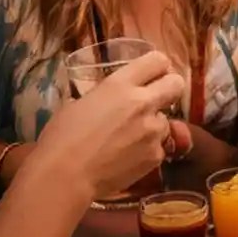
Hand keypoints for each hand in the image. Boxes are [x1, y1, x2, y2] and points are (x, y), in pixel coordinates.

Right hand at [31, 51, 185, 198]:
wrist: (64, 176)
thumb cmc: (61, 138)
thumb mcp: (80, 103)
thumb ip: (106, 96)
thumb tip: (113, 100)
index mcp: (121, 84)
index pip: (157, 60)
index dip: (158, 67)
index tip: (152, 76)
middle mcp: (143, 102)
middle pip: (176, 84)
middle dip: (170, 89)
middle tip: (157, 99)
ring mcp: (153, 130)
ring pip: (166, 120)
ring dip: (153, 126)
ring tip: (129, 139)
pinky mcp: (156, 155)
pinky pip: (159, 147)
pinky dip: (147, 151)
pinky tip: (126, 159)